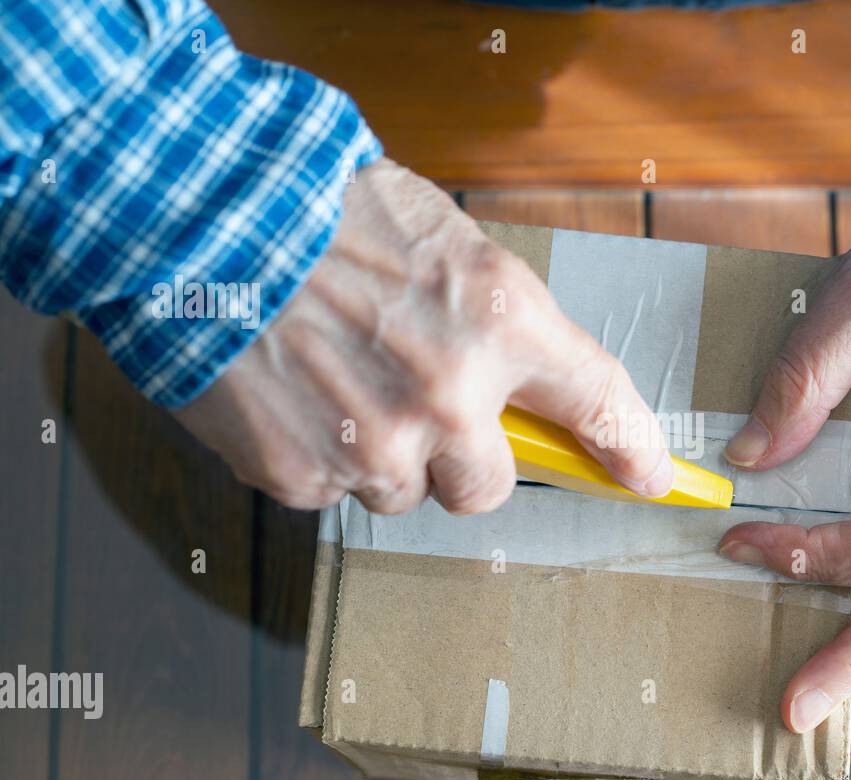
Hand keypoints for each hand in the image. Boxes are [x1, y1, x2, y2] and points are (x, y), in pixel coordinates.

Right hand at [176, 158, 671, 514]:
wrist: (193, 210)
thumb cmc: (319, 209)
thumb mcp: (443, 240)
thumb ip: (492, 320)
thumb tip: (518, 385)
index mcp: (498, 319)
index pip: (597, 401)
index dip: (632, 447)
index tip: (651, 477)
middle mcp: (449, 397)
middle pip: (489, 489)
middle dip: (463, 462)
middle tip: (421, 413)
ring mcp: (376, 445)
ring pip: (404, 494)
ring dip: (382, 455)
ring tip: (334, 381)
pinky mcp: (304, 475)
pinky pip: (332, 491)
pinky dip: (317, 454)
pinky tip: (290, 395)